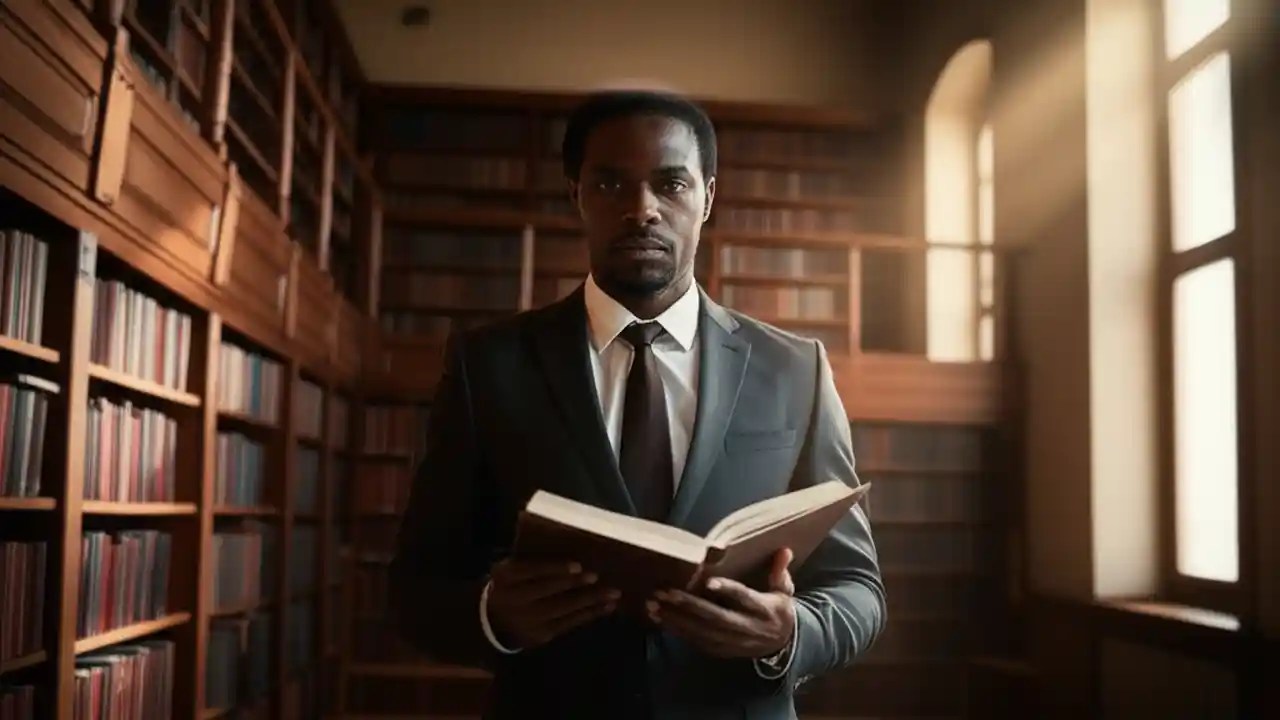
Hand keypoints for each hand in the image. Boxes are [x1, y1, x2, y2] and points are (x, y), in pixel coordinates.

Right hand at [487, 558, 619, 648]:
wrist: (491, 622)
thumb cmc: (509, 586)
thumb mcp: (510, 570)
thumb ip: (530, 561)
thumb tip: (570, 547)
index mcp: (506, 578)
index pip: (531, 572)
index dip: (554, 569)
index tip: (577, 565)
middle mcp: (515, 600)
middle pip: (549, 592)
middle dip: (575, 585)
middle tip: (598, 577)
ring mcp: (529, 622)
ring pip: (564, 610)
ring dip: (591, 601)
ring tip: (613, 593)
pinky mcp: (542, 636)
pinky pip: (570, 624)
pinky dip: (590, 615)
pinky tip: (606, 608)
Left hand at [648, 548, 796, 658]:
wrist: (782, 645)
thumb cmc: (777, 609)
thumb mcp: (784, 591)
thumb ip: (780, 571)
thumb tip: (784, 550)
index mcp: (763, 609)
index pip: (744, 598)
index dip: (727, 591)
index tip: (708, 582)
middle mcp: (746, 627)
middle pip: (715, 617)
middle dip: (688, 606)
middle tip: (664, 592)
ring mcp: (732, 642)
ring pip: (701, 632)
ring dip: (674, 619)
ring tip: (652, 605)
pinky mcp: (720, 650)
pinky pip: (695, 642)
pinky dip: (676, 631)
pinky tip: (659, 619)